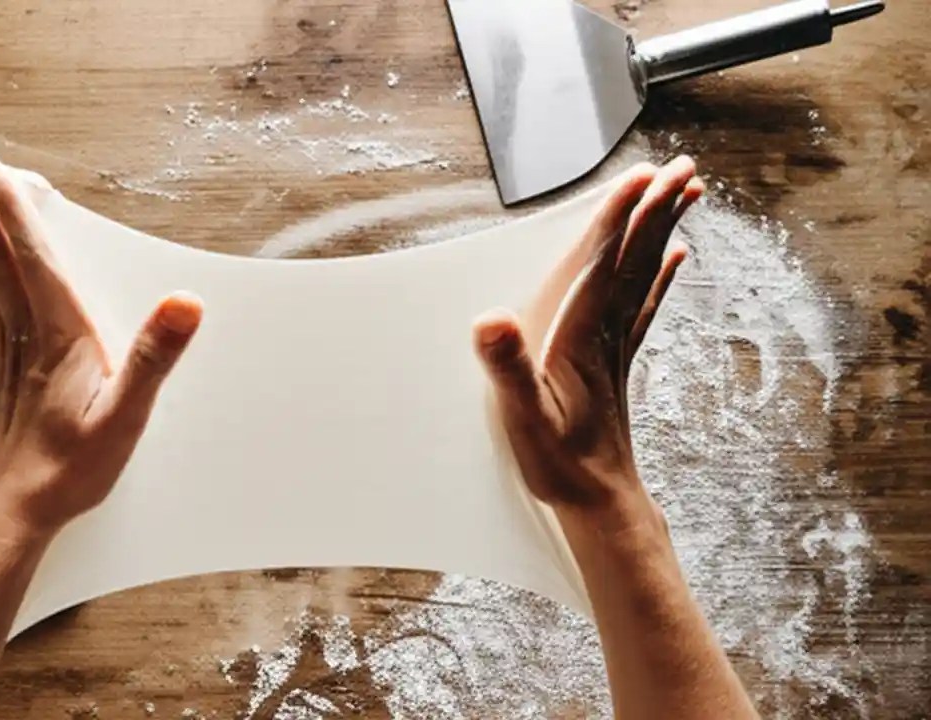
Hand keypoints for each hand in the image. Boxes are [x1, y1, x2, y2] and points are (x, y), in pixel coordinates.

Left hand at [0, 126, 202, 534]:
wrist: (17, 511)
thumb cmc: (70, 470)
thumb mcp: (126, 418)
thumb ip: (152, 359)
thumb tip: (184, 304)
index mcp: (61, 333)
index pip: (29, 252)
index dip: (7, 202)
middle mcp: (28, 329)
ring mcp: (9, 343)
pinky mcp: (2, 360)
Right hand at [474, 158, 702, 520]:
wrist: (601, 504)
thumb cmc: (560, 465)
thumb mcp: (522, 420)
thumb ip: (508, 369)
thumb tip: (489, 318)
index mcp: (579, 339)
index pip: (604, 265)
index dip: (620, 218)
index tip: (641, 175)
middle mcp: (604, 335)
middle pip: (636, 259)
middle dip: (656, 209)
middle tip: (680, 166)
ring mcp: (615, 347)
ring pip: (646, 275)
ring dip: (664, 231)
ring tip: (688, 192)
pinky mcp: (617, 362)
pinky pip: (644, 305)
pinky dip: (661, 275)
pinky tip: (677, 257)